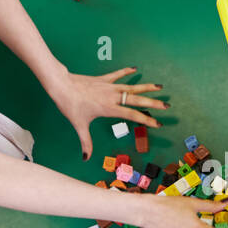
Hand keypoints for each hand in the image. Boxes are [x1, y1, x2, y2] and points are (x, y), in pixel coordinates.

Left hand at [47, 66, 166, 160]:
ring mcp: (108, 86)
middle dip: (153, 103)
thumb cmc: (70, 105)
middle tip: (167, 105)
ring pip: (131, 86)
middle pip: (137, 99)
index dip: (146, 119)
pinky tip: (135, 69)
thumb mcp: (78, 125)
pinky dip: (126, 72)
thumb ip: (85, 142)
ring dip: (146, 87)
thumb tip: (86, 158)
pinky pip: (117, 75)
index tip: (158, 123)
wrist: (61, 85)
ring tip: (159, 86)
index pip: (132, 115)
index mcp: (109, 108)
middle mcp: (112, 96)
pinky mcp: (103, 80)